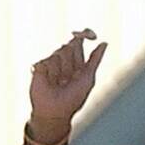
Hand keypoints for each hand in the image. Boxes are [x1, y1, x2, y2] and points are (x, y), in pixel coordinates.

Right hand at [29, 29, 107, 143]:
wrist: (54, 111)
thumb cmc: (73, 99)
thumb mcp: (88, 79)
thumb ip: (95, 60)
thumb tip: (104, 43)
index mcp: (77, 65)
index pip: (79, 44)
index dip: (84, 36)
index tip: (90, 33)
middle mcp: (65, 62)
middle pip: (71, 46)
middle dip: (75, 51)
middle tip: (74, 69)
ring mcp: (52, 63)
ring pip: (60, 52)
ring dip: (63, 68)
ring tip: (60, 82)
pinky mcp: (40, 66)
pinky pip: (48, 60)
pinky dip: (51, 71)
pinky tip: (50, 81)